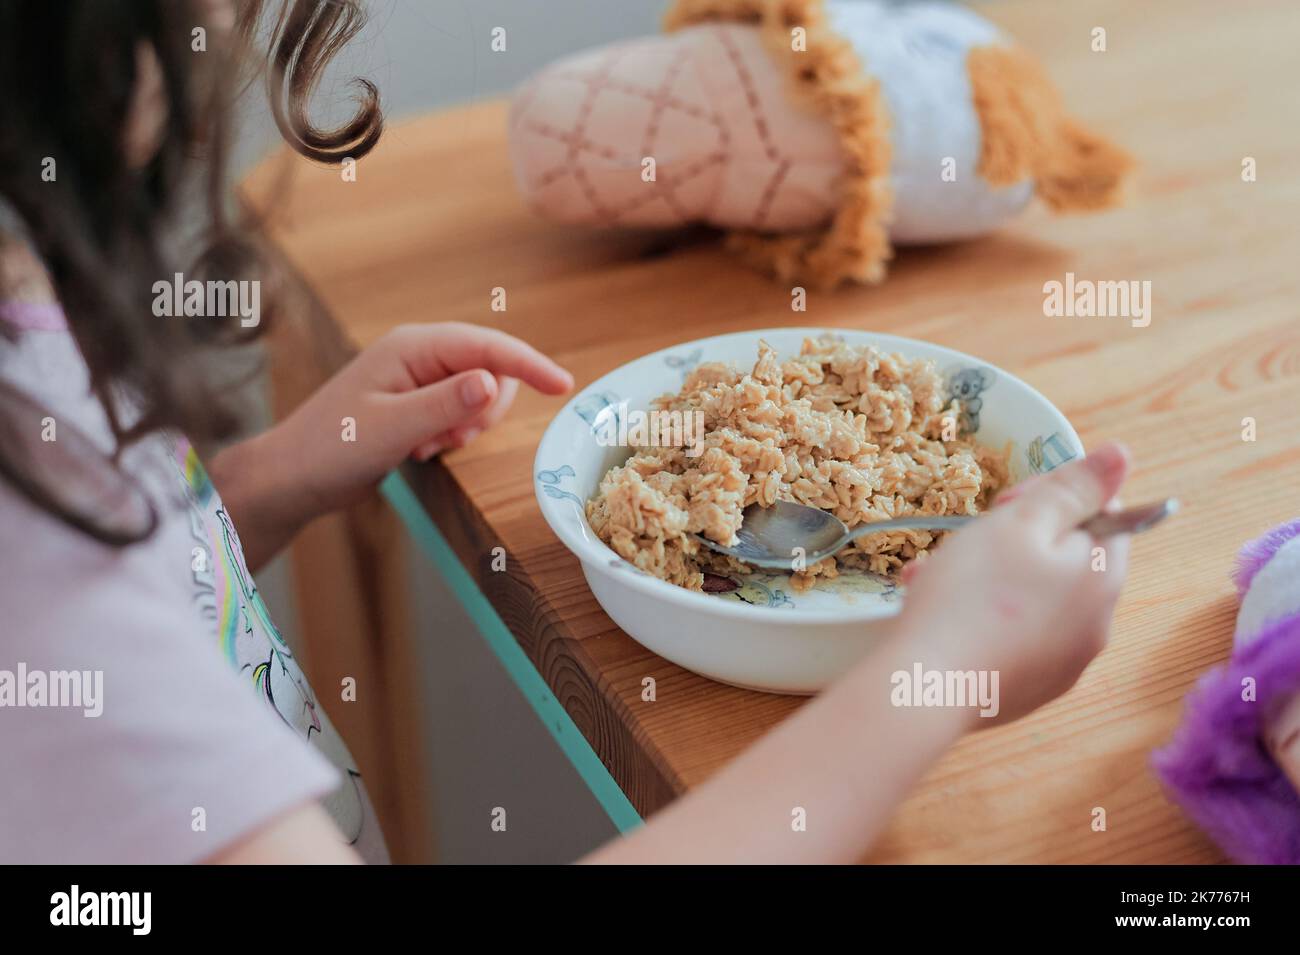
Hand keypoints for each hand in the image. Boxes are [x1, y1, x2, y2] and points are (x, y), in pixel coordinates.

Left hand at [282, 322, 572, 514]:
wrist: (293, 478)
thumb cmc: (330, 449)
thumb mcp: (392, 429)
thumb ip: (446, 404)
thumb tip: (495, 382)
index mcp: (413, 347)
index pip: (488, 348)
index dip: (529, 365)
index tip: (564, 387)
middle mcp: (420, 355)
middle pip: (492, 370)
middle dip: (485, 410)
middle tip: (450, 439)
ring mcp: (419, 379)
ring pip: (480, 396)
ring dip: (466, 427)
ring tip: (426, 446)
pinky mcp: (418, 404)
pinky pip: (461, 414)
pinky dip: (451, 436)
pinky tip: (418, 450)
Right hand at [893, 442, 1131, 726]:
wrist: (924, 687)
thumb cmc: (972, 594)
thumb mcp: (1021, 522)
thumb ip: (1073, 487)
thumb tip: (1121, 455)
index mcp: (1103, 580)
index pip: (1104, 515)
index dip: (1054, 499)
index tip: (1006, 507)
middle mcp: (1094, 628)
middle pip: (1067, 560)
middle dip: (1017, 540)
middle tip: (970, 540)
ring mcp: (1061, 666)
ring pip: (1033, 599)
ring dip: (992, 578)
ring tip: (939, 578)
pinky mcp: (1026, 691)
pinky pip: (1011, 638)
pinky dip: (982, 620)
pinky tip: (940, 616)